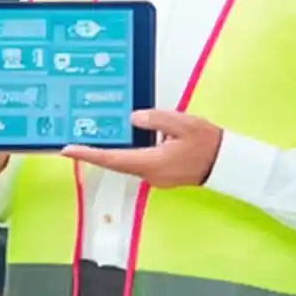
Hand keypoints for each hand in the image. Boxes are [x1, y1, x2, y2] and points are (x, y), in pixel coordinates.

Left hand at [60, 109, 222, 187]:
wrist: (228, 163)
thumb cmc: (208, 143)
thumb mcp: (182, 123)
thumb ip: (155, 119)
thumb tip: (133, 118)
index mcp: (151, 163)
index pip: (112, 159)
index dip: (88, 154)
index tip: (67, 150)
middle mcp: (150, 174)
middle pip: (115, 162)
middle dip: (94, 152)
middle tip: (72, 142)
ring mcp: (156, 176)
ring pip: (127, 162)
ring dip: (110, 152)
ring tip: (91, 138)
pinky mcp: (162, 173)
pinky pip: (139, 161)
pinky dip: (126, 152)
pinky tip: (122, 140)